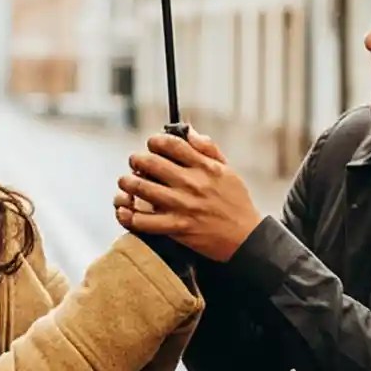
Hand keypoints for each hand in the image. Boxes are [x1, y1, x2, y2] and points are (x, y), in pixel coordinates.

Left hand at [114, 128, 262, 262]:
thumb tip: (189, 132)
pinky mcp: (176, 228)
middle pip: (151, 163)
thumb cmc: (236, 203)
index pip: (172, 144)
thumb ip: (208, 149)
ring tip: (126, 182)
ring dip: (128, 183)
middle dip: (137, 159)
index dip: (155, 141)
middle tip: (135, 162)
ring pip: (142, 188)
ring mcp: (182, 206)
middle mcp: (191, 184)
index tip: (152, 144)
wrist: (245, 239)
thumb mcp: (228, 170)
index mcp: (204, 167)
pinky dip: (129, 215)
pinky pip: (144, 221)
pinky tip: (125, 210)